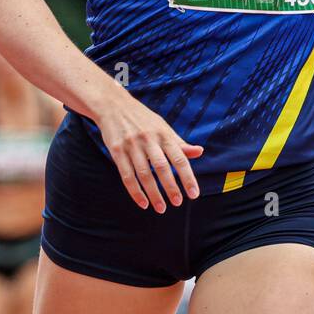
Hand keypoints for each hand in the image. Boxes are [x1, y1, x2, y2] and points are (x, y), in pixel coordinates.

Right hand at [93, 90, 202, 211]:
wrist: (113, 105)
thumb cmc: (142, 119)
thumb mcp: (163, 127)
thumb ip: (179, 143)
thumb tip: (199, 152)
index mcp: (163, 134)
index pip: (179, 159)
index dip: (188, 177)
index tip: (194, 194)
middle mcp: (148, 140)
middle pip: (162, 168)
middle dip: (171, 188)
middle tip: (178, 203)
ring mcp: (131, 145)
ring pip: (144, 174)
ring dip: (153, 194)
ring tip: (161, 208)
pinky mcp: (116, 151)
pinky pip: (126, 176)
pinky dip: (135, 192)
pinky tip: (143, 203)